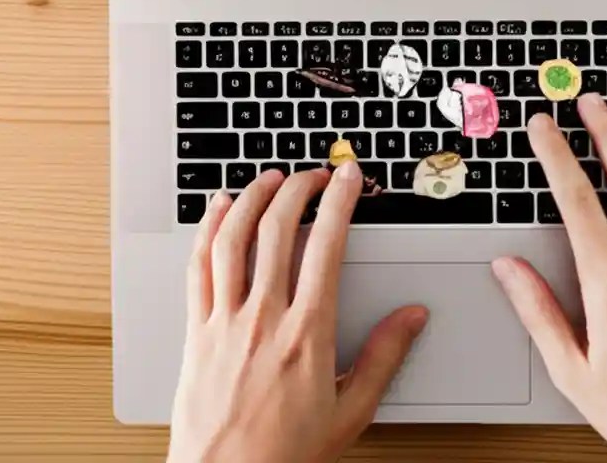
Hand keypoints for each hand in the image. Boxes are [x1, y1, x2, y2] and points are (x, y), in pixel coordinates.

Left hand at [168, 163, 428, 462]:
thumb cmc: (285, 454)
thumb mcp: (351, 411)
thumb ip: (384, 357)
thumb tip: (411, 317)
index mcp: (307, 333)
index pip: (326, 245)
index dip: (339, 201)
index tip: (348, 178)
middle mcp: (263, 318)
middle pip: (277, 229)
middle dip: (299, 187)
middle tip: (314, 172)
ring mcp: (223, 321)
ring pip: (233, 238)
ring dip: (252, 198)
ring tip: (270, 178)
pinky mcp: (194, 331)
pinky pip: (198, 267)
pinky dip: (207, 230)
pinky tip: (217, 211)